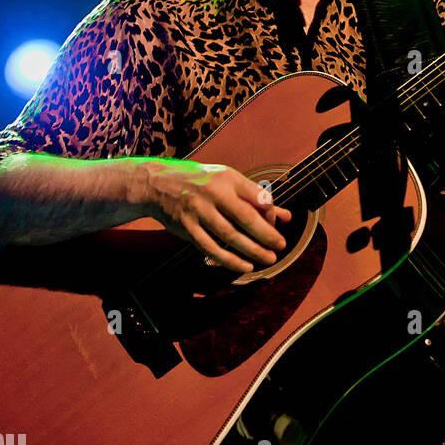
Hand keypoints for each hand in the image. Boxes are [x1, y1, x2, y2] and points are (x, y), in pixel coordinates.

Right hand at [141, 160, 291, 274]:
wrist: (158, 184)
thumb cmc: (200, 181)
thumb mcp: (228, 180)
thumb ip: (255, 197)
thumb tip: (286, 216)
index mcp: (228, 178)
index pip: (257, 196)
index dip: (271, 214)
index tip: (279, 225)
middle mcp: (214, 193)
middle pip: (245, 218)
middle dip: (266, 235)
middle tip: (280, 247)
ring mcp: (199, 211)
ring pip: (229, 236)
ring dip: (251, 250)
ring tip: (267, 260)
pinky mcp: (187, 227)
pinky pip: (211, 248)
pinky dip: (229, 259)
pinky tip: (244, 266)